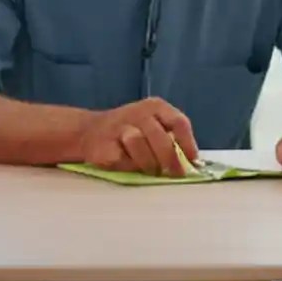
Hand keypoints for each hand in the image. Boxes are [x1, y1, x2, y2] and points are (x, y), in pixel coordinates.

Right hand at [79, 97, 197, 176]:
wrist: (89, 131)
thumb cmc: (129, 131)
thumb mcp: (152, 125)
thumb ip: (170, 139)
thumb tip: (190, 163)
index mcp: (156, 106)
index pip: (178, 122)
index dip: (188, 143)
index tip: (192, 161)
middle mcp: (139, 112)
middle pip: (161, 137)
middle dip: (170, 159)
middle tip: (174, 174)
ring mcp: (119, 126)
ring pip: (139, 143)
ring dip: (148, 162)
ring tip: (149, 170)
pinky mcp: (104, 143)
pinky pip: (121, 157)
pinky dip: (128, 165)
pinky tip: (126, 164)